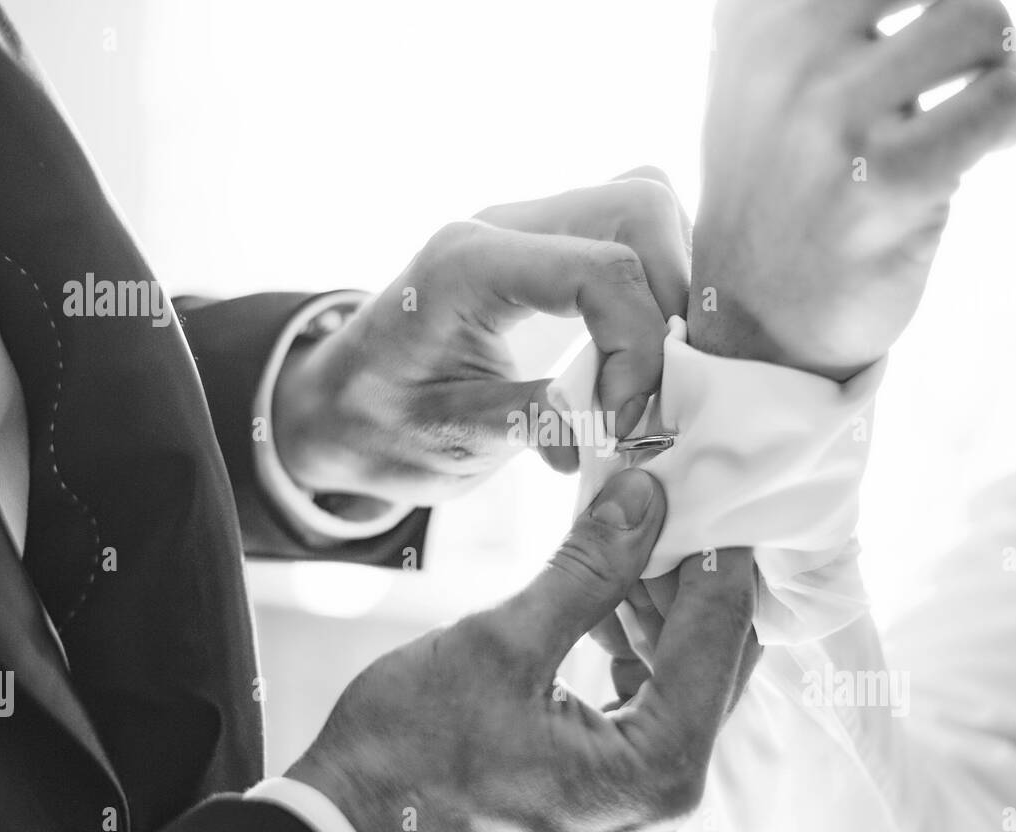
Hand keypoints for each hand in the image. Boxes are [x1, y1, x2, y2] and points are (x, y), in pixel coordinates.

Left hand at [272, 173, 689, 505]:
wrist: (342, 411)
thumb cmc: (381, 425)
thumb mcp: (452, 439)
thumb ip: (537, 422)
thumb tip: (621, 426)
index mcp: (468, 264)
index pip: (602, 267)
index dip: (639, 347)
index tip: (624, 420)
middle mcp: (505, 228)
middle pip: (640, 207)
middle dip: (674, 300)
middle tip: (664, 386)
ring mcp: (530, 233)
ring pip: (645, 212)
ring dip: (671, 292)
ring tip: (657, 374)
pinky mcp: (551, 253)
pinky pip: (632, 239)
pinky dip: (657, 294)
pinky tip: (644, 359)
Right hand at [286, 469, 756, 831]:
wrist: (350, 824)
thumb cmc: (411, 753)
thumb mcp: (503, 643)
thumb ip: (588, 570)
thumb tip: (642, 498)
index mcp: (656, 769)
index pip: (721, 637)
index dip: (715, 552)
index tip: (702, 487)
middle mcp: (665, 793)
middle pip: (717, 660)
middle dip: (689, 576)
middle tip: (659, 504)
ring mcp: (638, 793)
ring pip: (684, 676)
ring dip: (660, 604)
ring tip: (622, 539)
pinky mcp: (608, 783)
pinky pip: (649, 699)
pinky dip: (635, 642)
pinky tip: (603, 596)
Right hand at [689, 0, 1015, 379]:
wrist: (755, 313)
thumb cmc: (784, 185)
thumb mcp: (765, 69)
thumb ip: (822, 11)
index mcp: (757, 14)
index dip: (928, 1)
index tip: (925, 35)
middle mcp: (785, 56)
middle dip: (978, 20)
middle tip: (976, 64)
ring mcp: (832, 119)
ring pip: (983, 24)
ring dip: (1005, 65)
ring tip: (983, 104)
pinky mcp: (884, 183)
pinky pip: (1001, 105)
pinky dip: (1009, 123)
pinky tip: (985, 150)